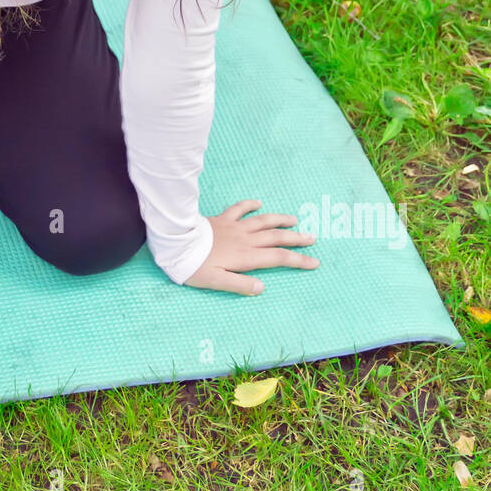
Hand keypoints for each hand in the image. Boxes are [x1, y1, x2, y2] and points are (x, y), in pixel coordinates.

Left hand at [184, 199, 317, 295]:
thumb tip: (261, 287)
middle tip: (312, 238)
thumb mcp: (215, 281)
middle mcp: (244, 239)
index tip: (314, 262)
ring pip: (263, 221)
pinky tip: (258, 202)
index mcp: (246, 256)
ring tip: (295, 220)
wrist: (175, 242)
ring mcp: (234, 226)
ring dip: (280, 220)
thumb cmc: (194, 265)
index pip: (279, 258)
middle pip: (276, 237)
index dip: (298, 260)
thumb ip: (239, 285)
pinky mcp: (222, 218)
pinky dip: (250, 204)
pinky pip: (239, 208)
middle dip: (296, 238)